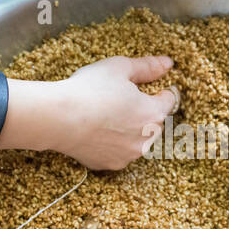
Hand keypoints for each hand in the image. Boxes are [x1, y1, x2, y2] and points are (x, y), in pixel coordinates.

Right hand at [0, 55, 177, 169]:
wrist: (59, 118)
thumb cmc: (90, 89)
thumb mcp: (120, 67)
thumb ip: (147, 66)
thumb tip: (167, 63)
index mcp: (154, 113)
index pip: (169, 100)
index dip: (160, 91)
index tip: (150, 88)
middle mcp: (146, 139)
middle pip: (154, 123)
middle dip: (144, 112)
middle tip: (123, 100)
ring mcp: (128, 155)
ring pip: (136, 140)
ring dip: (130, 130)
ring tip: (108, 116)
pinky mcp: (109, 164)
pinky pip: (116, 152)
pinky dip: (111, 144)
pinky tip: (97, 131)